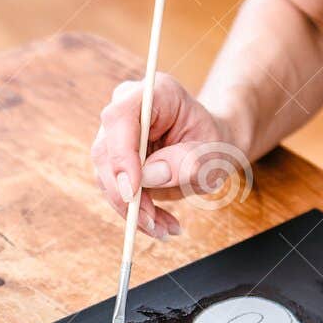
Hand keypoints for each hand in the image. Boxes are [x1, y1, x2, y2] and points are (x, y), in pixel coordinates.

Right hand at [89, 74, 249, 238]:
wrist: (212, 150)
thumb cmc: (215, 146)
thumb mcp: (213, 155)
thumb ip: (186, 161)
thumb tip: (147, 176)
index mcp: (157, 93)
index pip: (121, 118)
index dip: (121, 154)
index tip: (133, 190)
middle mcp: (128, 108)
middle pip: (107, 151)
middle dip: (127, 194)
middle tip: (153, 224)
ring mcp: (116, 134)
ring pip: (106, 176)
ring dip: (132, 210)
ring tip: (165, 229)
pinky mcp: (114, 158)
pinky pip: (114, 190)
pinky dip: (135, 212)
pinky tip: (161, 225)